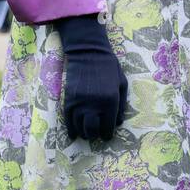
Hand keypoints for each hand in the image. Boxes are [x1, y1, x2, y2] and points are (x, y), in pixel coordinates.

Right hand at [56, 12, 127, 141]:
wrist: (88, 53)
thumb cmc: (109, 67)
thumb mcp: (122, 84)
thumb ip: (121, 105)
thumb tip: (118, 123)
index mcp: (110, 101)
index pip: (108, 126)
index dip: (107, 134)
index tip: (107, 136)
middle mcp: (94, 105)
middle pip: (92, 129)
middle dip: (95, 135)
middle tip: (96, 134)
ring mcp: (80, 102)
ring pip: (79, 126)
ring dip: (83, 133)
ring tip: (86, 134)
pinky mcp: (69, 99)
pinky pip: (68, 119)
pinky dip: (70, 129)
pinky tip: (73, 134)